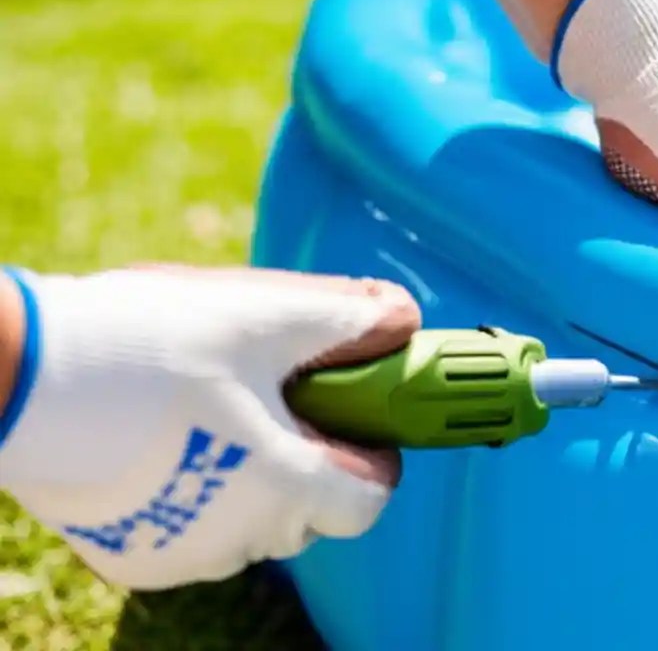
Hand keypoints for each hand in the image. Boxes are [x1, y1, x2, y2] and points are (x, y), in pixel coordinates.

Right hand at [0, 265, 419, 589]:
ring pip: (254, 522)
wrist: (19, 376)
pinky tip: (168, 441)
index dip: (374, 452)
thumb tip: (403, 321)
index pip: (370, 496)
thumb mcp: (265, 315)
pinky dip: (200, 494)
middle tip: (280, 397)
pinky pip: (196, 531)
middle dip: (312, 455)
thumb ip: (348, 318)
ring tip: (216, 411)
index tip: (357, 413)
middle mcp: (241, 538)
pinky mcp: (136, 557)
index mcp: (286, 488)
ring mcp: (184, 556)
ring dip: (256, 476)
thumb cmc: (148, 343)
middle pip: (313, 509)